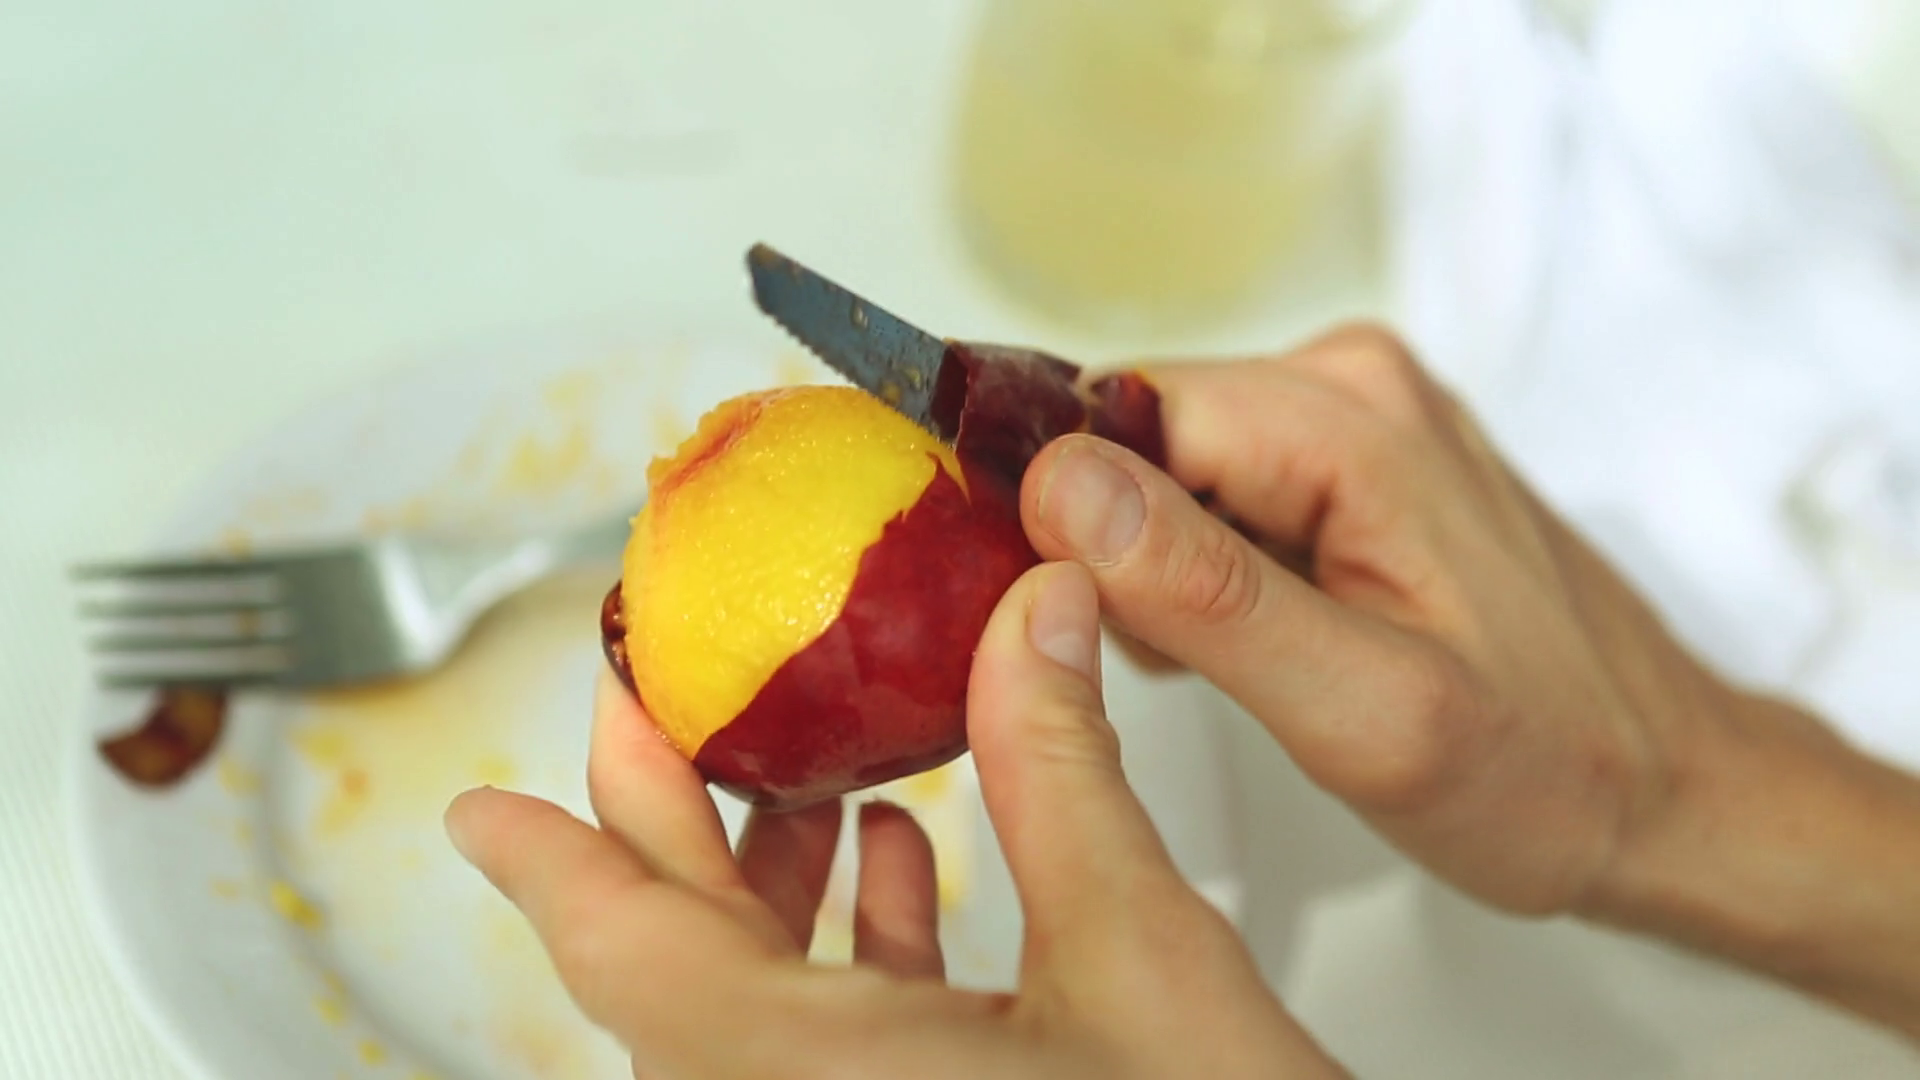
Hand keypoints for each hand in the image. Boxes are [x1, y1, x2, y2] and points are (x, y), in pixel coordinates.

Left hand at [446, 563, 1345, 1078]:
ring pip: (750, 1013)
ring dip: (769, 892)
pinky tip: (908, 870)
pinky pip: (824, 1054)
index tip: (479, 807)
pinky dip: (844, 961)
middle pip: (681, 970)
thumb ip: (1059, 771)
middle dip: (673, 829)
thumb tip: (1031, 617)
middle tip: (662, 714)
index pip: (626, 952)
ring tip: (807, 779)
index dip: (546, 861)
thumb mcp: (1138, 955)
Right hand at [1028, 323, 1919, 1037]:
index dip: (1065, 522)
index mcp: (1349, 417)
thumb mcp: (1363, 713)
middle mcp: (1351, 378)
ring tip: (1235, 670)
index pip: (1117, 416)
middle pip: (1136, 434)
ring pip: (1166, 465)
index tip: (1082, 630)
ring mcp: (1360, 411)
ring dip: (1157, 570)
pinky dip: (1204, 570)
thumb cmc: (1542, 773)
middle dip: (1113, 553)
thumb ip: (1207, 596)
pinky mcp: (1361, 455)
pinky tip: (1265, 646)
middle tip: (1178, 670)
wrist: (1666, 787)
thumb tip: (1058, 482)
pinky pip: (1219, 485)